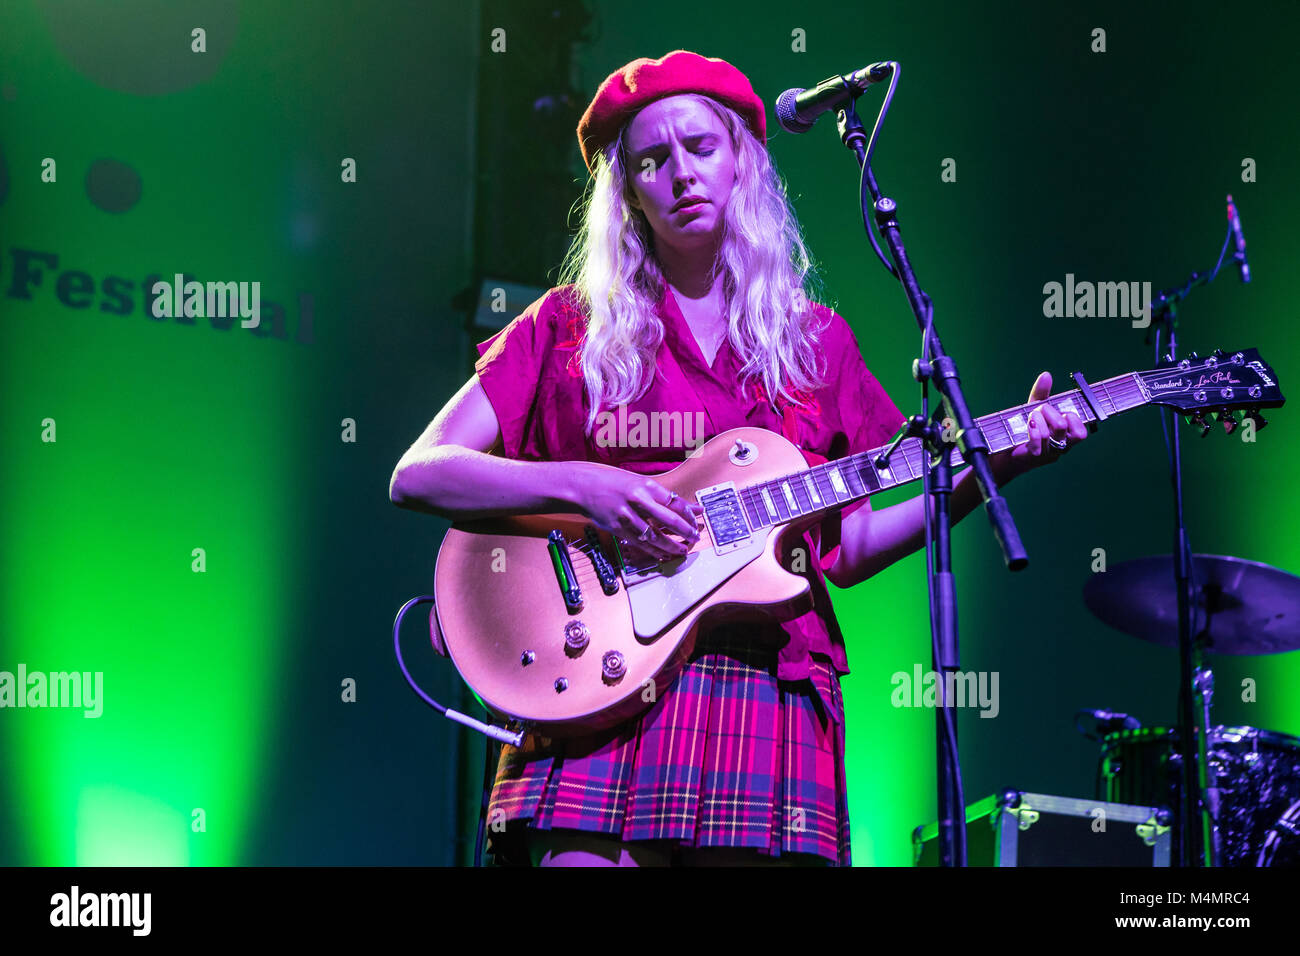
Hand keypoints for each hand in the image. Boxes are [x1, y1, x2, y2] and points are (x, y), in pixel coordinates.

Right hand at [568, 462, 701, 564]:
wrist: (583, 487)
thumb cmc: (612, 482)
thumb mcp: (639, 483)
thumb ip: (662, 496)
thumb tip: (687, 506)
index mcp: (646, 486)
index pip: (676, 502)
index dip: (689, 514)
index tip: (697, 519)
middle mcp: (638, 500)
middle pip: (670, 520)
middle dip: (686, 532)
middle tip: (695, 537)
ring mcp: (627, 516)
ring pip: (656, 536)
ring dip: (671, 545)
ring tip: (681, 550)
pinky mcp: (618, 528)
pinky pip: (640, 542)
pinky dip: (653, 550)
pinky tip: (662, 553)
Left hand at [992, 371, 1088, 482]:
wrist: (1004, 450)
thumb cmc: (1024, 429)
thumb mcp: (1035, 409)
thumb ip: (1042, 393)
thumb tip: (1046, 375)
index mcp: (1066, 438)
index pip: (1081, 433)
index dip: (1072, 418)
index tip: (1060, 412)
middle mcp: (1060, 448)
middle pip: (1063, 426)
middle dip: (1050, 412)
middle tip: (1039, 411)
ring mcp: (1047, 454)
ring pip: (1051, 433)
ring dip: (1038, 418)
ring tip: (1030, 416)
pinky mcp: (1033, 456)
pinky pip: (1038, 442)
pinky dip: (1034, 429)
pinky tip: (1029, 424)